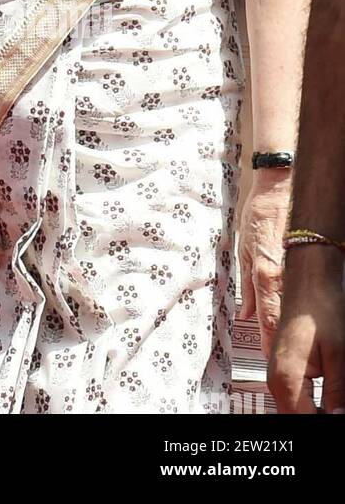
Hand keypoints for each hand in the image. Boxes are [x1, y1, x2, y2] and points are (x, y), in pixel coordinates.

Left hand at [239, 168, 291, 356]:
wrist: (281, 184)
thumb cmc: (259, 212)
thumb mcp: (241, 247)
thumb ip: (246, 285)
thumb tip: (244, 313)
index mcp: (263, 271)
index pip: (268, 317)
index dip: (269, 343)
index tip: (270, 361)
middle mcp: (282, 274)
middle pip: (285, 319)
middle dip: (284, 342)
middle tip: (284, 364)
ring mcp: (298, 269)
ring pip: (298, 309)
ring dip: (294, 327)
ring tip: (298, 351)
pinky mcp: (308, 263)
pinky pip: (305, 292)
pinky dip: (303, 307)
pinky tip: (305, 319)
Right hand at [268, 248, 344, 412]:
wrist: (307, 280)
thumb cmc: (320, 307)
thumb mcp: (339, 358)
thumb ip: (336, 396)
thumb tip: (337, 418)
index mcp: (286, 378)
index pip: (305, 421)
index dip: (325, 424)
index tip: (338, 418)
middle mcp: (275, 378)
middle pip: (295, 418)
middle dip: (318, 419)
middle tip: (338, 411)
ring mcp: (277, 373)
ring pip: (294, 410)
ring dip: (313, 414)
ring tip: (335, 409)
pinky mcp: (283, 368)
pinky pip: (296, 398)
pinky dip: (311, 406)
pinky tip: (327, 405)